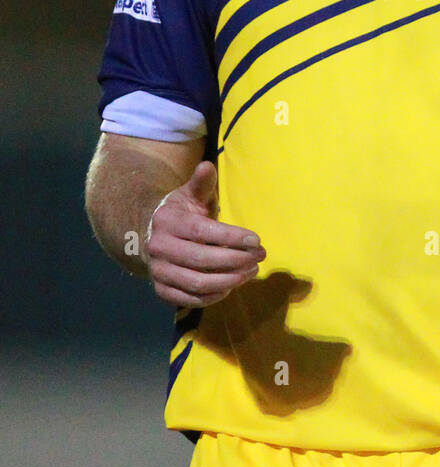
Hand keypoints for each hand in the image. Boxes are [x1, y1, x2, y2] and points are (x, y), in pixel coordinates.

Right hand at [142, 161, 265, 307]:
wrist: (151, 235)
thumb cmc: (181, 213)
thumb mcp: (190, 195)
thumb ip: (201, 183)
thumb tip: (207, 166)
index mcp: (168, 222)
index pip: (203, 232)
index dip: (231, 238)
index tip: (257, 240)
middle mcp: (159, 248)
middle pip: (202, 260)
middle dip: (236, 260)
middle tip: (260, 256)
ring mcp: (158, 272)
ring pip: (198, 283)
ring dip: (230, 280)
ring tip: (251, 270)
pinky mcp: (161, 290)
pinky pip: (190, 300)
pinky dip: (214, 296)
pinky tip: (232, 285)